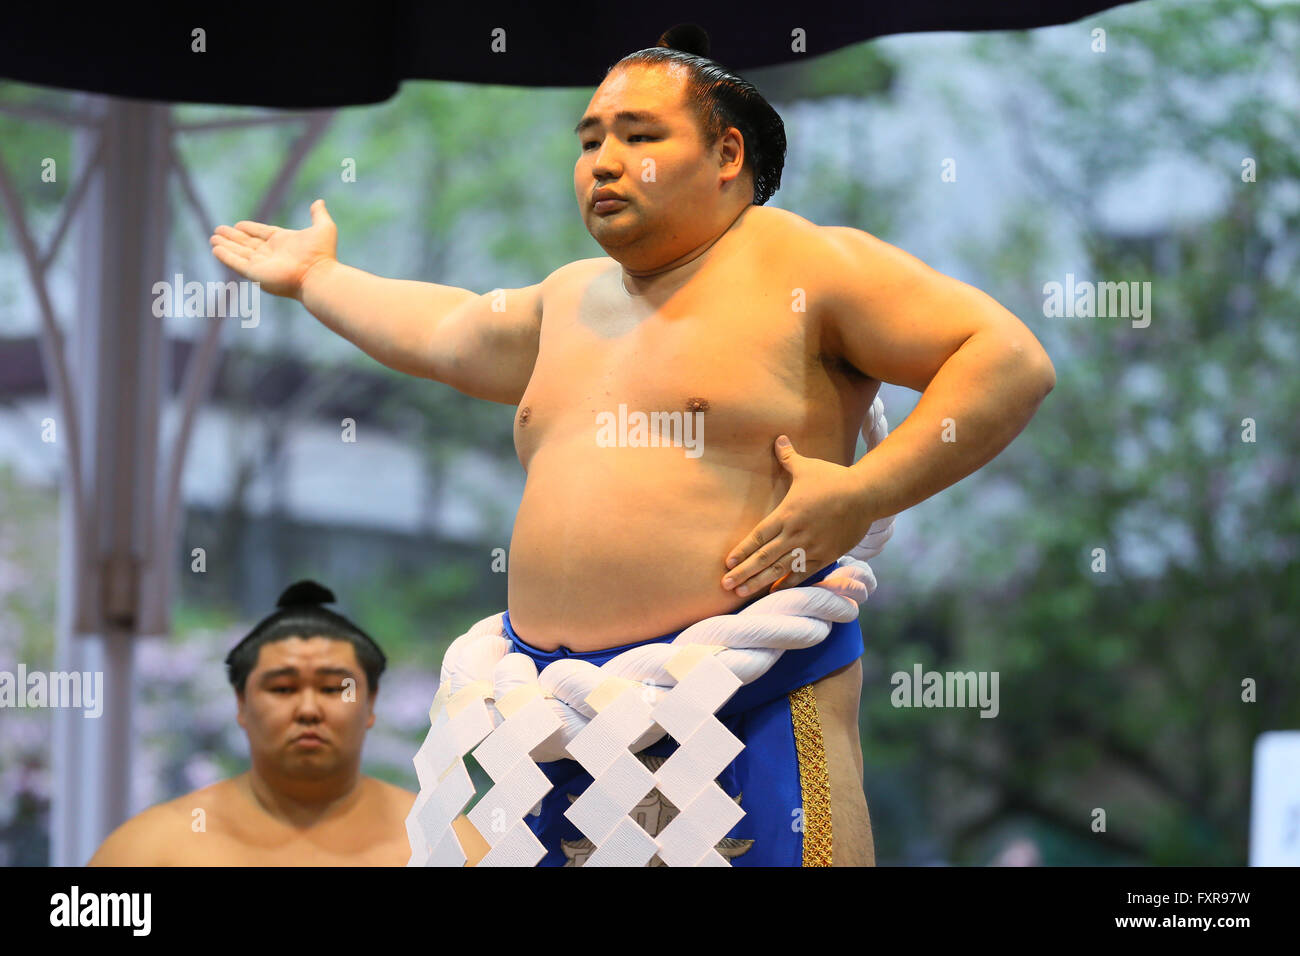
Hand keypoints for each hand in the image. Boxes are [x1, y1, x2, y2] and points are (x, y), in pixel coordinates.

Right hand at [209, 198, 337, 299]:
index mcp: (284, 243)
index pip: (262, 234)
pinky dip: (225, 256)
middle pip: (248, 244)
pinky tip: (215, 249)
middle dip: (233, 238)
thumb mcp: (323, 228)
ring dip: (226, 245)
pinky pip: (236, 263)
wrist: (318, 276)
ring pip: (239, 252)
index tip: (238, 225)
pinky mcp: (255, 274)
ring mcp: (262, 265)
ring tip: (212, 238)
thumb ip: (318, 214)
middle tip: (218, 230)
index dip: (250, 229)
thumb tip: (319, 201)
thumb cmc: (322, 255)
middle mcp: (271, 254)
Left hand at [721, 435, 873, 596]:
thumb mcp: (808, 467)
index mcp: (787, 514)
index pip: (758, 536)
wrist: (866, 495)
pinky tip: (775, 592)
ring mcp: (810, 547)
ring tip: (743, 593)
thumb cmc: (834, 479)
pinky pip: (803, 573)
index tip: (728, 563)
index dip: (742, 551)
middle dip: (744, 573)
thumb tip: (778, 439)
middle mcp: (795, 533)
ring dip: (760, 582)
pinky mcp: (826, 555)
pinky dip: (788, 583)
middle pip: (764, 557)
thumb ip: (789, 458)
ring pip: (780, 569)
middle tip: (726, 585)